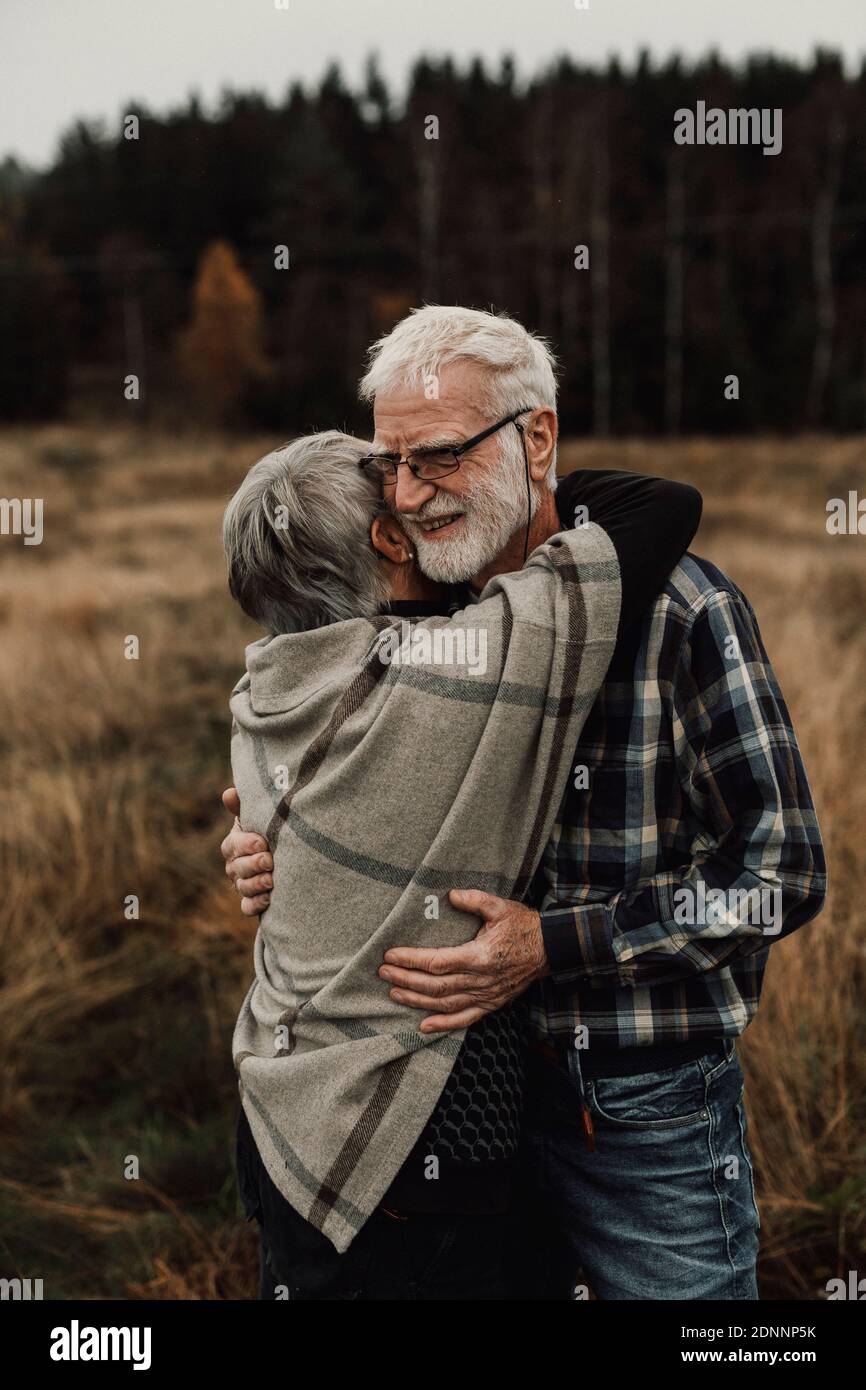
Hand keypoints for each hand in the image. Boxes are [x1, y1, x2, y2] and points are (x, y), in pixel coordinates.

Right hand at [221, 787, 273, 915]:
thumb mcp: (263, 816)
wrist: (295, 856)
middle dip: (253, 865)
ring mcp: (244, 885)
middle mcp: (236, 865)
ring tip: (271, 880)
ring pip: (242, 888)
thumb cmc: (276, 830)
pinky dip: (255, 904)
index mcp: (235, 843)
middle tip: (270, 861)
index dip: (246, 844)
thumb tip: (230, 793)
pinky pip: (248, 907)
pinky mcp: (254, 902)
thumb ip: (247, 805)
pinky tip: (269, 899)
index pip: (233, 845)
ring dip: (256, 885)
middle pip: (237, 868)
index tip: (263, 842)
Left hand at [377, 890, 548, 1032]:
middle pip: (435, 986)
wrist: (550, 949)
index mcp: (480, 956)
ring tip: (394, 994)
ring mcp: (486, 996)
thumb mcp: (501, 907)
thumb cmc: (524, 926)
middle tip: (383, 973)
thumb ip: (475, 900)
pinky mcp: (491, 1004)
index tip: (390, 955)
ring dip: (417, 1001)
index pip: (437, 962)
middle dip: (406, 980)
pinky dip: (443, 1025)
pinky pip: (464, 1019)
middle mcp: (480, 980)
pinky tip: (423, 1026)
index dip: (411, 960)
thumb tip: (452, 894)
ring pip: (445, 1004)